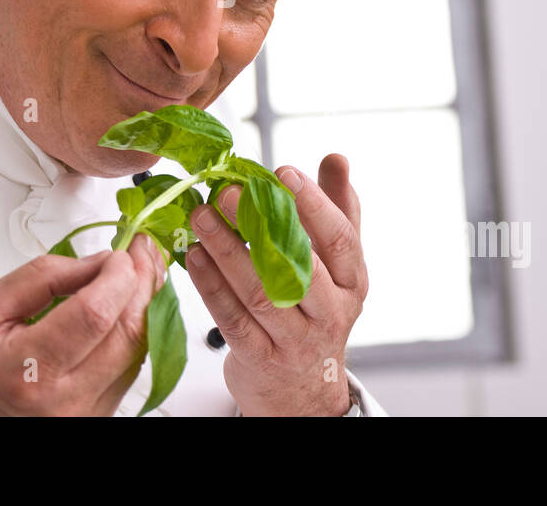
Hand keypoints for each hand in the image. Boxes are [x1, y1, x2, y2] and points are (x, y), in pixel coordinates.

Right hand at [0, 233, 165, 415]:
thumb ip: (45, 277)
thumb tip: (97, 262)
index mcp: (29, 371)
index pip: (95, 315)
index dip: (118, 276)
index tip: (121, 252)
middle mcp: (63, 402)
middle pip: (128, 335)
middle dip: (142, 285)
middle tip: (144, 251)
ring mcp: (82, 416)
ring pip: (137, 354)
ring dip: (145, 308)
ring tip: (141, 273)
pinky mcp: (93, 419)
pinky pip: (128, 372)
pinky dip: (133, 335)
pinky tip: (129, 308)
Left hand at [187, 153, 365, 415]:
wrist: (303, 389)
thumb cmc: (317, 307)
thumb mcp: (336, 262)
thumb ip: (337, 208)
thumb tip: (336, 157)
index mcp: (352, 281)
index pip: (341, 240)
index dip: (314, 205)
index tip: (283, 171)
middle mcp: (331, 313)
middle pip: (298, 268)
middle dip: (262, 226)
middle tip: (229, 190)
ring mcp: (296, 341)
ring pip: (260, 294)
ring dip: (227, 252)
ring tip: (201, 215)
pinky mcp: (261, 359)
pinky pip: (233, 320)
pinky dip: (211, 287)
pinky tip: (195, 256)